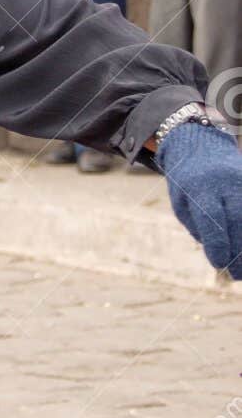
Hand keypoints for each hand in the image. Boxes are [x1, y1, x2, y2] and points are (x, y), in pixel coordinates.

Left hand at [156, 122, 241, 278]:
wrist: (199, 143)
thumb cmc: (186, 180)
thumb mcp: (181, 201)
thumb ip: (197, 226)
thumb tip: (217, 254)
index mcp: (199, 188)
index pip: (212, 220)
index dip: (218, 244)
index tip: (220, 264)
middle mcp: (224, 182)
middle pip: (237, 219)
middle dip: (238, 250)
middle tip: (236, 274)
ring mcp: (240, 180)